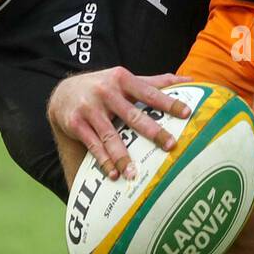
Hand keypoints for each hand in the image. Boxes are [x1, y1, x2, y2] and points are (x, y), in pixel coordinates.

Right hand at [47, 67, 191, 179]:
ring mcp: (90, 108)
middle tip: (170, 145)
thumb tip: (190, 80)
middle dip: (152, 131)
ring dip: (122, 156)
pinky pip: (93, 145)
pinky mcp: (76, 124)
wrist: (64, 92)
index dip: (169, 102)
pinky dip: (103, 160)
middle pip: (132, 115)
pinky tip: (113, 174)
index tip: (187, 113)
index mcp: (122, 79)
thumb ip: (156, 82)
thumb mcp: (126, 79)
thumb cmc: (105, 87)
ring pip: (110, 135)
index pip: (150, 92)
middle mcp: (106, 92)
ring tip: (135, 173)